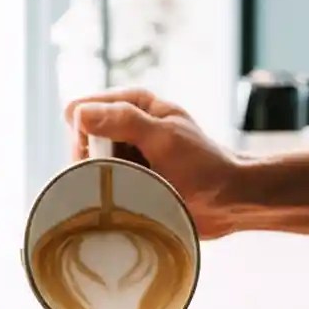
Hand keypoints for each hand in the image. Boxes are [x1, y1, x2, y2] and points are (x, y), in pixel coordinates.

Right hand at [64, 88, 242, 238]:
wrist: (230, 200)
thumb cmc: (204, 166)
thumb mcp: (164, 139)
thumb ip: (124, 121)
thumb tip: (79, 113)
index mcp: (133, 103)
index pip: (80, 113)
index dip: (86, 137)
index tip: (106, 160)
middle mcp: (126, 125)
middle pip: (81, 142)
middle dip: (92, 163)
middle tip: (121, 182)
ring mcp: (127, 153)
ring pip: (89, 166)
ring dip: (100, 182)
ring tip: (127, 194)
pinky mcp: (130, 177)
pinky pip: (101, 183)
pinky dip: (106, 194)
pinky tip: (122, 204)